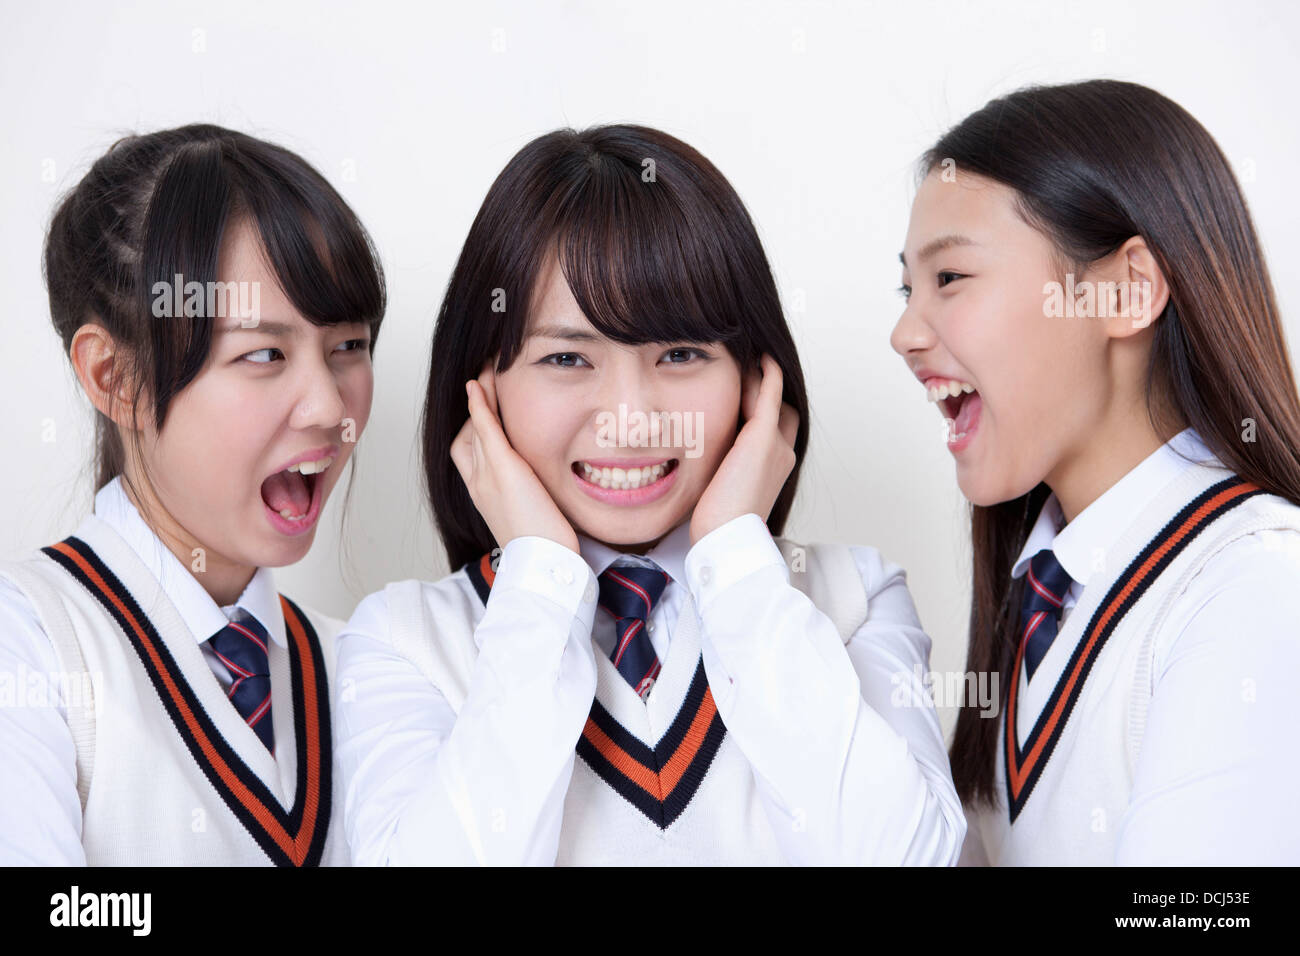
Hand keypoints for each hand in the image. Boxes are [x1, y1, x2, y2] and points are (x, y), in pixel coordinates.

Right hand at [450, 364, 579, 553]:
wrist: (541, 565)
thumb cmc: (543, 547)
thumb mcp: (531, 516)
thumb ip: (528, 495)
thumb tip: (538, 487)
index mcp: (483, 495)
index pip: (468, 451)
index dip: (473, 426)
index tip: (484, 408)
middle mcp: (477, 483)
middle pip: (467, 435)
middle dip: (473, 406)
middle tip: (484, 381)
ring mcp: (486, 476)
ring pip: (474, 426)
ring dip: (479, 396)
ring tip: (488, 371)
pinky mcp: (503, 470)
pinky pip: (485, 429)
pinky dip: (480, 404)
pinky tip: (480, 383)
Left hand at [689, 353, 799, 543]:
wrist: (727, 537)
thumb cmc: (720, 524)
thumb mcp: (723, 492)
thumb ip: (724, 470)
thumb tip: (707, 463)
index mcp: (775, 469)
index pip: (778, 429)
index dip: (764, 411)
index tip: (745, 399)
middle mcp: (784, 454)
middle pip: (783, 411)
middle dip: (765, 394)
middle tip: (743, 377)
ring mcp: (778, 445)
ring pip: (773, 400)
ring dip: (757, 383)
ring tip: (742, 366)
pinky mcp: (764, 437)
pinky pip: (770, 393)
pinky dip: (767, 374)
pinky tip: (760, 358)